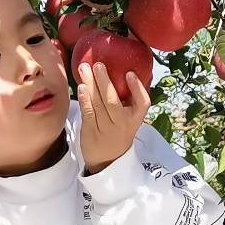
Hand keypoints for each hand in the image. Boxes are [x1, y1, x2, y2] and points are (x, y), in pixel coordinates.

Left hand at [77, 61, 150, 175]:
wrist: (107, 160)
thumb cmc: (119, 131)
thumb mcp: (131, 118)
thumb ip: (131, 98)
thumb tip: (134, 70)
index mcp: (135, 118)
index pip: (143, 103)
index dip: (137, 88)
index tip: (130, 73)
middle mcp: (122, 123)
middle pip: (113, 101)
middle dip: (105, 81)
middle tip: (98, 64)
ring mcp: (105, 128)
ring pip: (98, 104)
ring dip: (90, 85)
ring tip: (84, 69)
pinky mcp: (91, 131)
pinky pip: (88, 113)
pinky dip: (84, 99)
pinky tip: (81, 87)